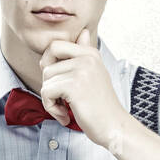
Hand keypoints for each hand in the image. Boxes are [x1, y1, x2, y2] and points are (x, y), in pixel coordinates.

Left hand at [39, 27, 129, 147]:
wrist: (114, 127)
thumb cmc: (102, 106)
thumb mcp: (96, 74)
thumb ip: (85, 54)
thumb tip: (83, 32)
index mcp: (91, 53)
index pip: (56, 45)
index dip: (50, 63)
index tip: (61, 81)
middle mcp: (87, 57)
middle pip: (47, 61)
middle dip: (48, 80)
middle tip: (59, 95)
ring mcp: (81, 70)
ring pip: (45, 79)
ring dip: (50, 99)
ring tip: (66, 108)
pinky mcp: (74, 85)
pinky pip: (46, 92)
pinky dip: (51, 108)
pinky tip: (65, 115)